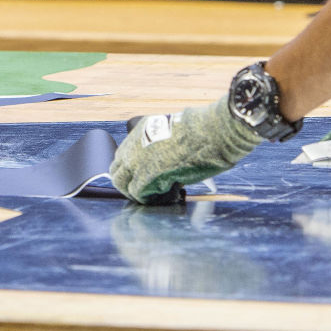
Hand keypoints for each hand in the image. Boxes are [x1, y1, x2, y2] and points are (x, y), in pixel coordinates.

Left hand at [108, 99, 260, 203]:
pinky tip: (170, 195)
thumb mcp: (174, 134)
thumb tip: (165, 164)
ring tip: (158, 196)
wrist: (212, 132)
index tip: (143, 178)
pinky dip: (151, 199)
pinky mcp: (146, 176)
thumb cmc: (204, 132)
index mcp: (141, 131)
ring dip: (138, 193)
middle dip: (130, 184)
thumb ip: (162, 148)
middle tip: (148, 192)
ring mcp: (137, 161)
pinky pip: (139, 194)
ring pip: (123, 185)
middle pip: (117, 171)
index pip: (122, 156)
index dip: (131, 171)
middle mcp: (133, 145)